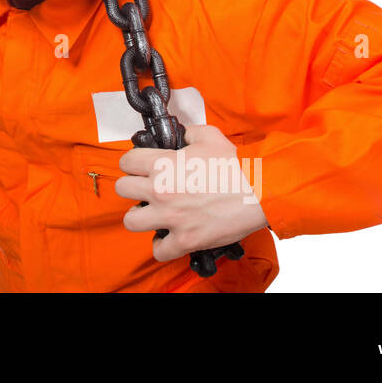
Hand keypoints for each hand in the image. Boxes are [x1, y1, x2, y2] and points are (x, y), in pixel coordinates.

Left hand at [115, 124, 267, 261]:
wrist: (259, 190)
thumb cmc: (236, 165)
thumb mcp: (209, 136)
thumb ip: (188, 132)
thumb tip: (182, 133)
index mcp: (163, 164)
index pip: (127, 161)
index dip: (134, 163)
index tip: (140, 168)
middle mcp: (161, 190)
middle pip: (122, 189)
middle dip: (133, 188)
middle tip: (146, 190)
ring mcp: (171, 217)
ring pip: (131, 220)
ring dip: (141, 217)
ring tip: (153, 215)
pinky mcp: (186, 239)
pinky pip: (159, 250)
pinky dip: (162, 246)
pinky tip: (169, 237)